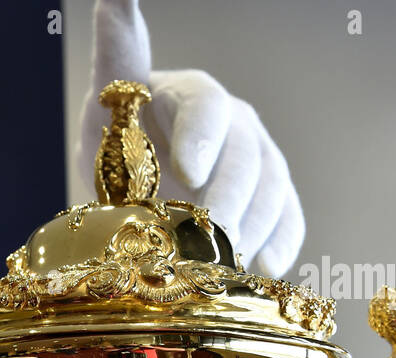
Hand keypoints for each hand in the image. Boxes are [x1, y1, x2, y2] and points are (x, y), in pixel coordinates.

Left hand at [74, 0, 304, 277]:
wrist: (134, 190)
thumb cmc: (116, 140)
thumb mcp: (106, 104)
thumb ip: (118, 52)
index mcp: (192, 95)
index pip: (206, 106)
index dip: (201, 138)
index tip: (186, 173)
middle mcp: (234, 122)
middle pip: (245, 154)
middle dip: (228, 196)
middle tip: (208, 234)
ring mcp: (258, 159)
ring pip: (272, 186)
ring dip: (253, 225)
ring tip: (226, 259)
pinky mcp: (273, 199)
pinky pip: (289, 218)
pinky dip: (281, 243)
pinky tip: (264, 267)